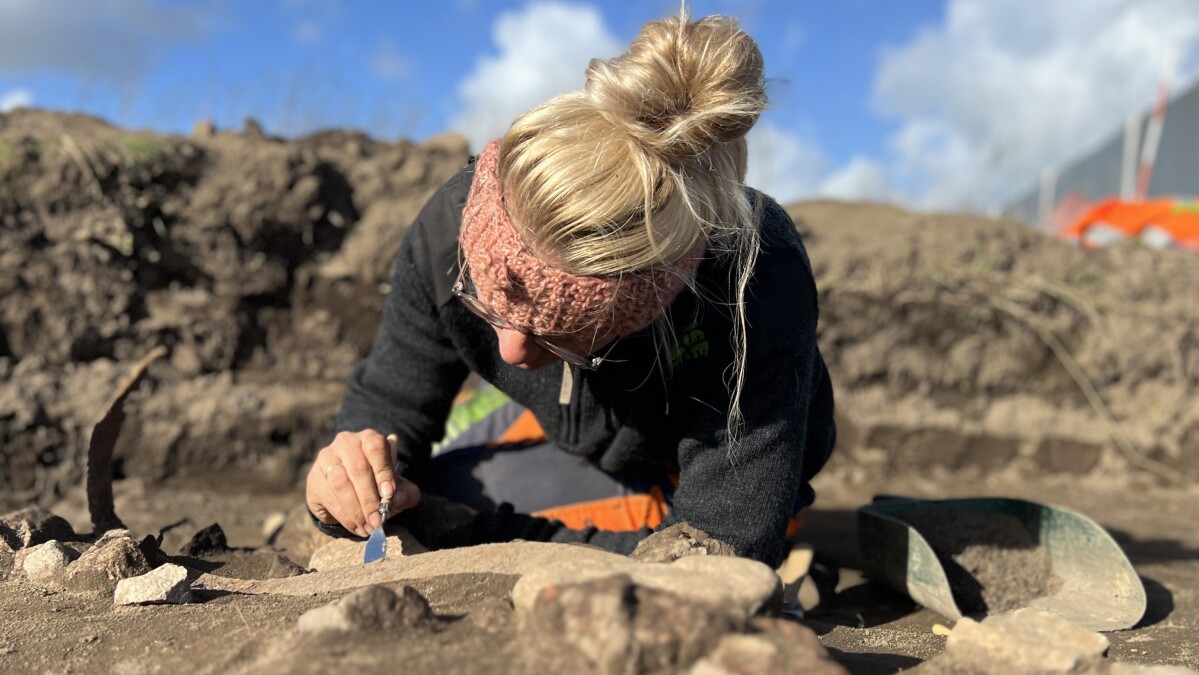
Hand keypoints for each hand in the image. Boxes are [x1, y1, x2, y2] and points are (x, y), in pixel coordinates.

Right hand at [306, 430, 421, 536]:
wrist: (351, 491)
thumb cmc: (379, 484)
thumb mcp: (398, 488)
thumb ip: (405, 493)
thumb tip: (395, 499)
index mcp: (369, 438)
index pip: (376, 447)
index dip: (383, 470)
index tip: (388, 494)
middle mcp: (346, 443)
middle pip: (358, 468)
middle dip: (369, 498)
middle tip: (377, 520)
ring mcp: (326, 459)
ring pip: (340, 483)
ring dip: (355, 510)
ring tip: (367, 527)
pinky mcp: (314, 478)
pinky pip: (328, 496)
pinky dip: (343, 515)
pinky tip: (355, 526)